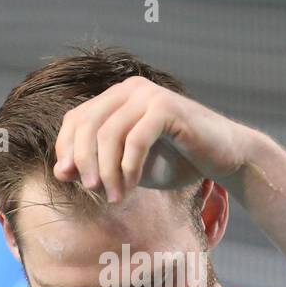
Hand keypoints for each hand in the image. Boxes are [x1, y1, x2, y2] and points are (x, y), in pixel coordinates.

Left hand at [52, 76, 250, 203]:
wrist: (224, 157)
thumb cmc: (176, 161)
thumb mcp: (128, 167)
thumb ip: (97, 166)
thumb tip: (60, 172)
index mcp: (116, 97)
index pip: (75, 120)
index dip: (67, 150)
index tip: (71, 180)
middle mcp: (130, 89)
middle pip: (88, 125)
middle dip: (84, 162)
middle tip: (93, 191)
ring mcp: (149, 95)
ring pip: (109, 134)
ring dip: (107, 171)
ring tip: (115, 197)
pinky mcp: (167, 108)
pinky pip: (135, 140)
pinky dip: (129, 168)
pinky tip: (133, 186)